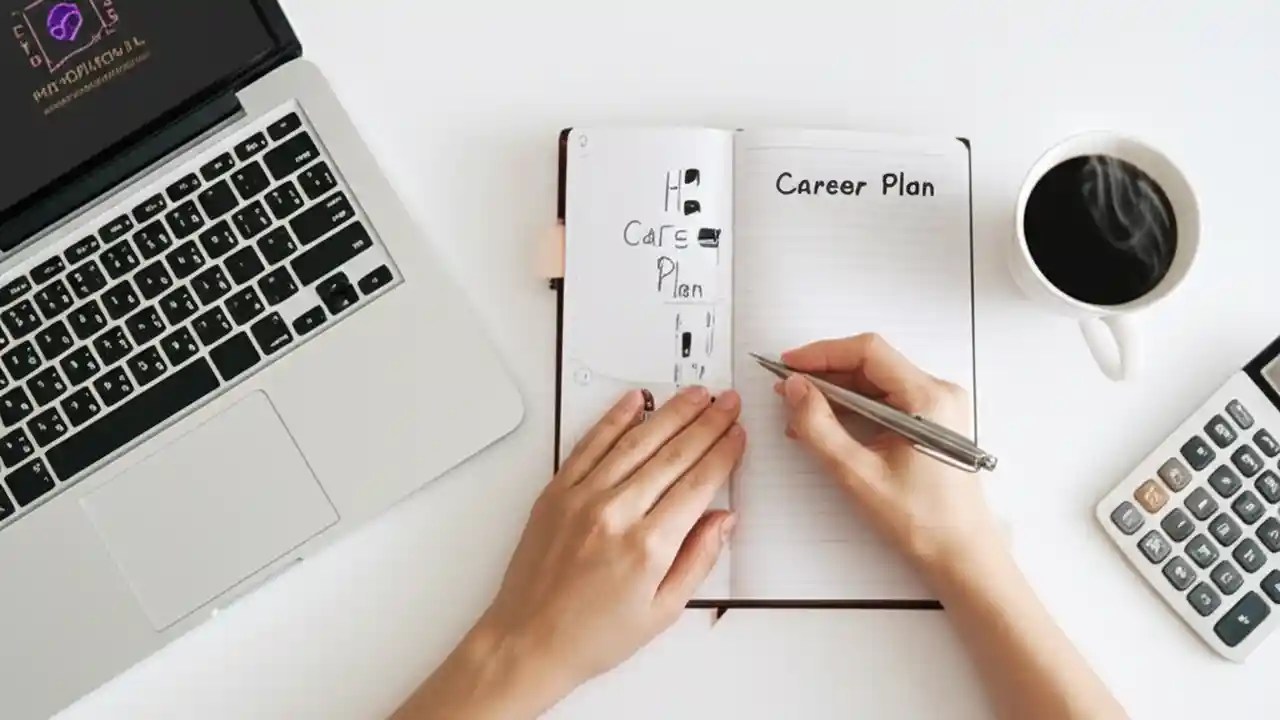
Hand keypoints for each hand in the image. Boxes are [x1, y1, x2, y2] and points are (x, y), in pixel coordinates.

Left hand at [399, 387, 744, 718]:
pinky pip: (590, 444)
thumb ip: (697, 559)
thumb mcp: (662, 611)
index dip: (722, 453)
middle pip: (673, 454)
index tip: (737, 434)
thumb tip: (723, 519)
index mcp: (647, 546)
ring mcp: (582, 498)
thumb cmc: (592, 636)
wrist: (528, 641)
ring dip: (670, 412)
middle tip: (727, 401)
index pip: (698, 483)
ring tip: (695, 394)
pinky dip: (614, 418)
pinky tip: (635, 401)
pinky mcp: (556, 492)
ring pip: (636, 441)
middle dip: (706, 422)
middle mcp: (615, 514)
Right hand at [775, 333, 999, 577]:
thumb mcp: (858, 474)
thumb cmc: (922, 521)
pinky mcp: (932, 420)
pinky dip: (854, 407)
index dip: (823, 353)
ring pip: (876, 381)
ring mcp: (938, 406)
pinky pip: (886, 399)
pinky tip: (827, 424)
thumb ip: (819, 427)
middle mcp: (939, 393)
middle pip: (871, 364)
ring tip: (800, 411)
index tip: (789, 364)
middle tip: (788, 388)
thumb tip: (794, 390)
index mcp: (928, 399)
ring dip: (837, 392)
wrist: (961, 553)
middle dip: (825, 373)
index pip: (868, 352)